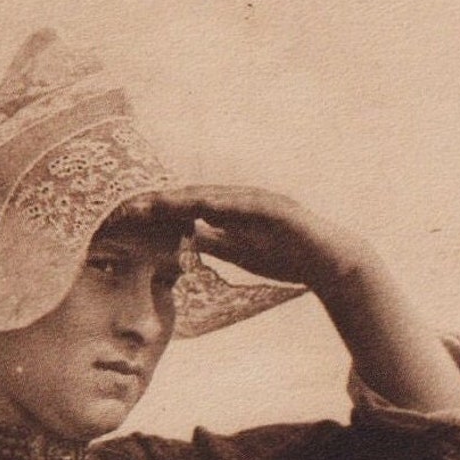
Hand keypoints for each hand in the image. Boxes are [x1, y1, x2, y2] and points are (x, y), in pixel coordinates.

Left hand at [119, 186, 369, 294]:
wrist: (326, 263)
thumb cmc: (285, 256)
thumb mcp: (239, 251)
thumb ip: (215, 240)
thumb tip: (187, 235)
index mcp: (232, 212)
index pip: (190, 209)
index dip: (161, 211)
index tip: (132, 215)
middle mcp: (243, 200)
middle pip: (197, 196)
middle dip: (165, 199)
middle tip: (132, 204)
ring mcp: (261, 202)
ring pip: (219, 196)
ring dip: (188, 196)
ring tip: (160, 201)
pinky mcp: (278, 209)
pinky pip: (249, 204)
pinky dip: (226, 203)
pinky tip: (205, 204)